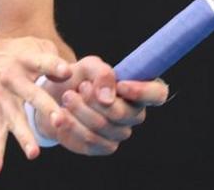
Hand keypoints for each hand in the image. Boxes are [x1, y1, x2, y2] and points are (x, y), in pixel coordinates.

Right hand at [0, 26, 72, 175]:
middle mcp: (12, 79)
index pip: (42, 61)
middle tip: (59, 120)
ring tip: (34, 152)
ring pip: (14, 118)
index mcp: (26, 59)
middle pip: (31, 94)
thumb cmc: (19, 52)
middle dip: (45, 108)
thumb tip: (69, 76)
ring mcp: (2, 97)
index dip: (55, 66)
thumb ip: (54, 60)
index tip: (66, 71)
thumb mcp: (37, 46)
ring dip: (24, 136)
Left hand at [37, 55, 169, 154]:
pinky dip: (72, 126)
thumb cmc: (80, 78)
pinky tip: (60, 115)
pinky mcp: (102, 147)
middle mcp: (134, 114)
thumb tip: (109, 98)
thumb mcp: (88, 66)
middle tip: (79, 87)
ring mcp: (120, 133)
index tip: (121, 85)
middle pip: (124, 114)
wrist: (55, 97)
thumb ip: (102, 74)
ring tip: (67, 97)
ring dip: (80, 111)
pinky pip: (90, 141)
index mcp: (138, 90)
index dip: (143, 92)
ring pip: (103, 127)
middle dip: (95, 100)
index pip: (158, 93)